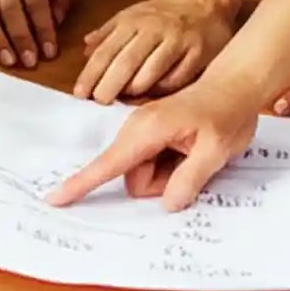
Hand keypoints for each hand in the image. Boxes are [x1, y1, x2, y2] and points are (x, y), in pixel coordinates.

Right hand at [47, 80, 257, 211]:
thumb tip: (166, 205)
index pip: (109, 164)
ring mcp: (141, 130)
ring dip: (167, 175)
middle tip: (194, 163)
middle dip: (160, 184)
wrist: (233, 86)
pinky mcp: (148, 134)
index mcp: (148, 130)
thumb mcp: (216, 150)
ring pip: (141, 173)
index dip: (82, 184)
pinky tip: (188, 150)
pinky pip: (148, 163)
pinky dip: (167, 165)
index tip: (55, 199)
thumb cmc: (226, 113)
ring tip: (195, 154)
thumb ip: (190, 180)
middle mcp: (136, 128)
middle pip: (132, 177)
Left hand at [75, 0, 235, 103]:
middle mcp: (154, 30)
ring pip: (150, 74)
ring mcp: (177, 42)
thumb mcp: (132, 15)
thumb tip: (85, 50)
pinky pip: (175, 80)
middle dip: (108, 87)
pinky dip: (160, 92)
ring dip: (133, 92)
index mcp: (133, 21)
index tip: (80, 94)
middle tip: (100, 103)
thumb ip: (108, 33)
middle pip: (126, 64)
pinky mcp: (197, 54)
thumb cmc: (162, 13)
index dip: (90, 75)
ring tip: (123, 100)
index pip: (106, 51)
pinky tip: (151, 97)